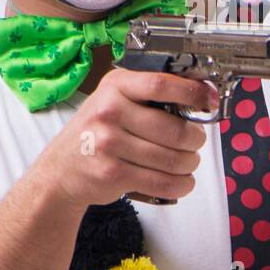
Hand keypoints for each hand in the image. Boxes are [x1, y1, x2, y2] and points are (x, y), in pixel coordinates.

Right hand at [33, 68, 214, 207]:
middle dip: (195, 140)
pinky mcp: (113, 173)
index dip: (192, 92)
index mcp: (115, 86)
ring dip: (189, 164)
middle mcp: (109, 112)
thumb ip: (147, 97)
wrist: (60, 171)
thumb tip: (199, 97)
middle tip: (195, 142)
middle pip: (174, 129)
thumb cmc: (95, 133)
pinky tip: (181, 181)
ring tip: (187, 163)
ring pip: (172, 159)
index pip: (161, 84)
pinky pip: (161, 182)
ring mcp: (109, 144)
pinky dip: (180, 185)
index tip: (208, 100)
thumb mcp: (112, 101)